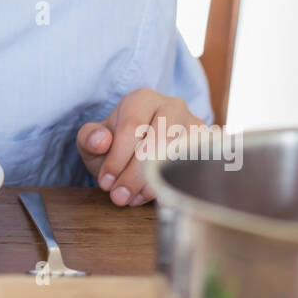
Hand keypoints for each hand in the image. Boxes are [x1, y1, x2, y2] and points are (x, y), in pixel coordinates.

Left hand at [75, 88, 203, 206]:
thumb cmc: (117, 144)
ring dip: (153, 183)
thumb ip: (89, 138)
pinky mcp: (207, 145)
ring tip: (133, 198)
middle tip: (119, 197)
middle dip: (135, 175)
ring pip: (178, 155)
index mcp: (142, 98)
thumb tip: (101, 141)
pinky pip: (194, 167)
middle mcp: (172, 106)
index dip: (117, 159)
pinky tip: (153, 196)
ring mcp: (194, 124)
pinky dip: (172, 186)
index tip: (106, 182)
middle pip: (158, 141)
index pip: (132, 127)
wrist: (143, 149)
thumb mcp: (94, 140)